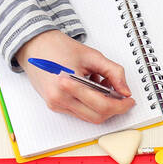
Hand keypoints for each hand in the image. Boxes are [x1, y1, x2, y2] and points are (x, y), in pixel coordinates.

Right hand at [16, 31, 134, 123]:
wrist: (33, 46)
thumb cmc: (57, 47)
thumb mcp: (92, 55)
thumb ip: (113, 72)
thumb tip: (125, 90)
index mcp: (67, 84)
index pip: (102, 106)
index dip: (120, 106)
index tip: (129, 100)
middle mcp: (59, 98)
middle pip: (97, 116)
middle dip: (113, 109)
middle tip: (121, 97)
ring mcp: (56, 104)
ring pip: (89, 117)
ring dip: (101, 107)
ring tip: (101, 86)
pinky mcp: (55, 106)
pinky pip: (79, 113)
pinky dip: (90, 105)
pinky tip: (90, 88)